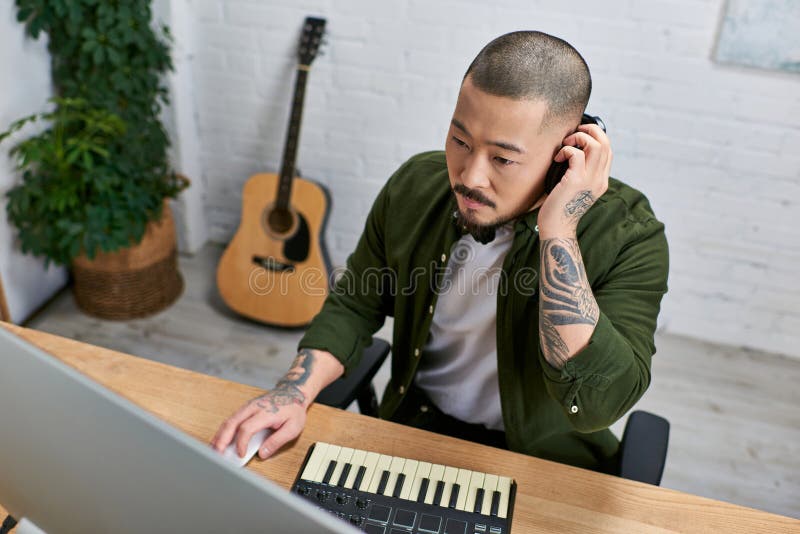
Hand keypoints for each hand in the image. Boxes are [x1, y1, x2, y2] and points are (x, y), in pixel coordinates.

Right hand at [210, 380, 307, 459]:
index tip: (241, 455)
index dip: (241, 443)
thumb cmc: (293, 409)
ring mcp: (248, 407)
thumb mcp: (292, 428)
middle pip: (231, 423)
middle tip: (217, 454)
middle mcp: (253, 407)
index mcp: (265, 412)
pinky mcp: (245, 409)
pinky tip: (220, 441)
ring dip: (220, 436)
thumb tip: (262, 454)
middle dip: (222, 440)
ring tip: (214, 450)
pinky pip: (231, 420)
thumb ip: (277, 441)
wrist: (293, 392)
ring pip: (228, 421)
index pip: (247, 428)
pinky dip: (224, 431)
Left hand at [537, 124, 611, 238]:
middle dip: (591, 130)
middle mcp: (599, 179)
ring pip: (596, 144)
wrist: (557, 228)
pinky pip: (576, 154)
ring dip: (579, 137)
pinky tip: (557, 158)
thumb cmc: (560, 209)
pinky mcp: (575, 181)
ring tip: (566, 144)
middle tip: (574, 134)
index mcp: (601, 181)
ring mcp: (589, 180)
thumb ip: (579, 174)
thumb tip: (571, 154)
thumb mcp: (576, 189)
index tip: (579, 137)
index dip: (596, 138)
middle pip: (606, 143)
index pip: (609, 151)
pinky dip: (566, 150)